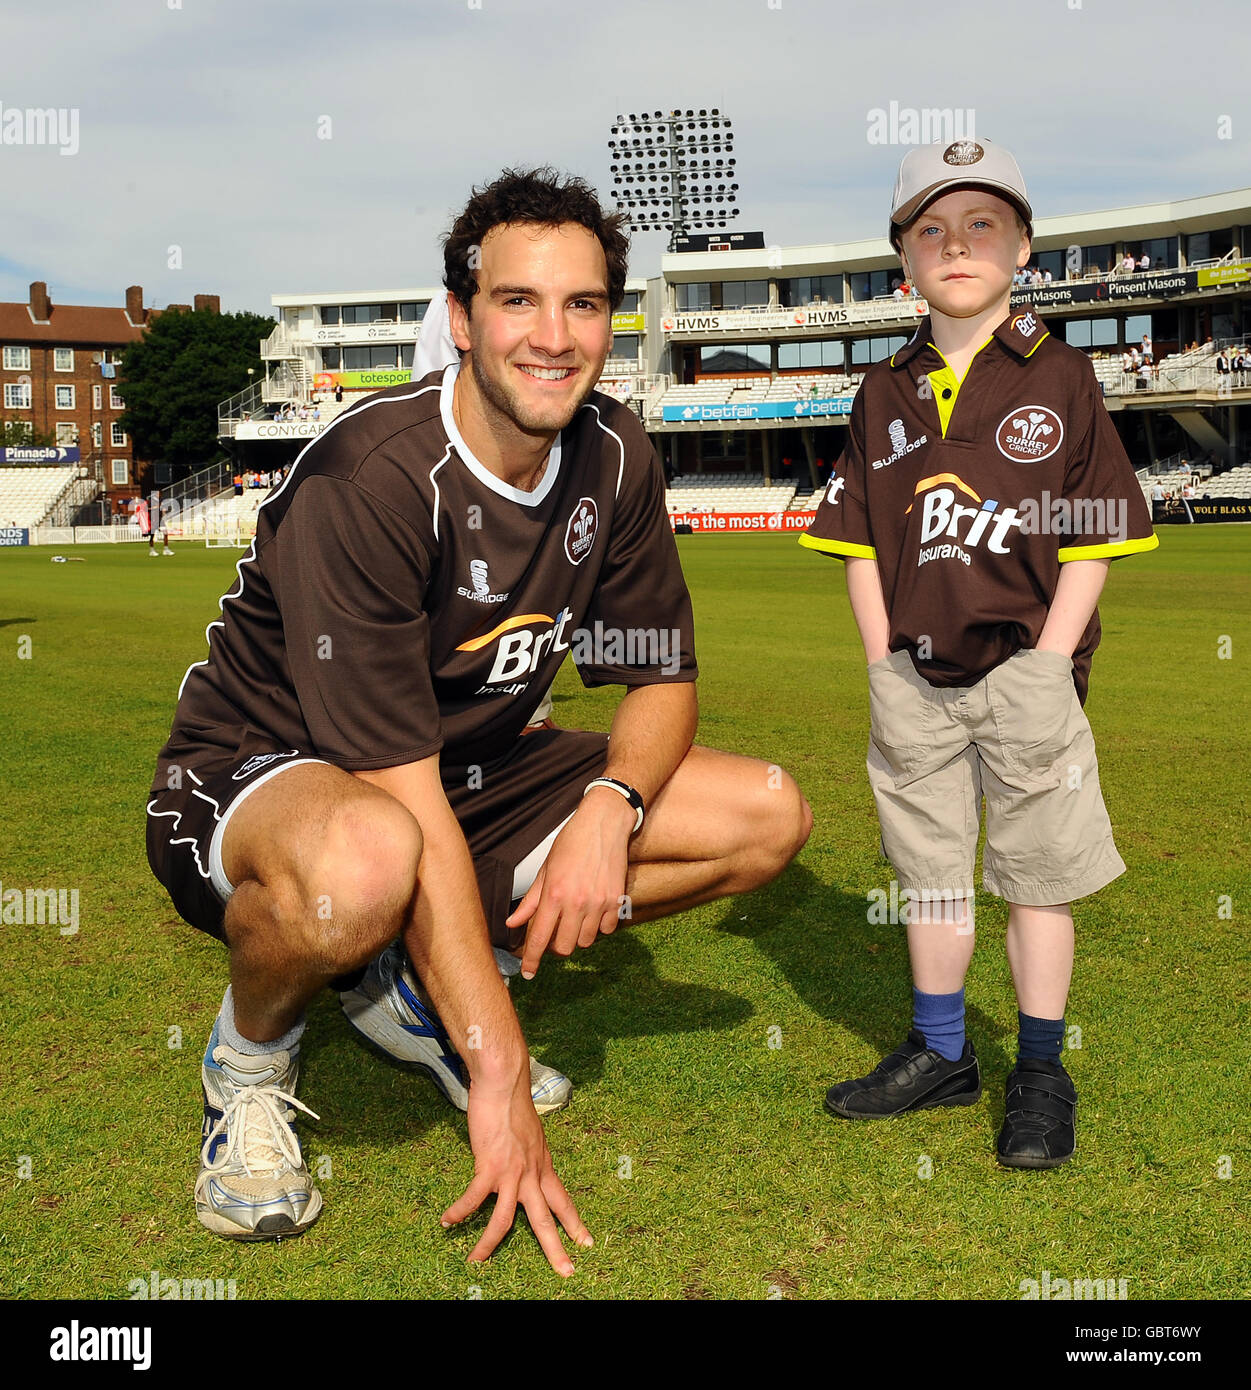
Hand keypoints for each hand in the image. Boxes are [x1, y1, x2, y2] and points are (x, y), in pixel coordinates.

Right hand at [441, 1074, 591, 1276]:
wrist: (504, 1084)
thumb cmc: (513, 1104)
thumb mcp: (531, 1134)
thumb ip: (529, 1153)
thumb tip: (523, 1160)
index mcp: (542, 1166)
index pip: (562, 1200)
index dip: (574, 1222)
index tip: (587, 1243)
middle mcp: (532, 1173)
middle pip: (545, 1219)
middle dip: (556, 1248)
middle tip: (567, 1273)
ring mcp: (512, 1173)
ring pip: (505, 1220)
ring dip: (489, 1245)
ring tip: (476, 1264)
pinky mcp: (489, 1167)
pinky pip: (473, 1199)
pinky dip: (459, 1212)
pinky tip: (447, 1222)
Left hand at [507, 793, 632, 977]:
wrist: (604, 823)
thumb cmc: (571, 842)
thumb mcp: (545, 869)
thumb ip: (530, 900)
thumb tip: (513, 922)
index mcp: (554, 894)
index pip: (540, 938)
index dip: (532, 960)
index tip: (529, 973)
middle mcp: (576, 902)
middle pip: (564, 947)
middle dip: (557, 945)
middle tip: (555, 931)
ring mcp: (599, 903)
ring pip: (586, 941)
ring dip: (578, 935)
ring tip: (576, 917)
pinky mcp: (617, 900)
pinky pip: (607, 929)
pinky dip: (599, 926)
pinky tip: (594, 911)